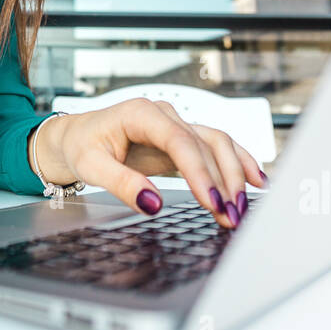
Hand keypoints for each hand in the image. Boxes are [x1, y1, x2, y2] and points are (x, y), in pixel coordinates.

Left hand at [34, 98, 268, 228]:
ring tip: (241, 208)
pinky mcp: (181, 141)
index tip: (212, 202)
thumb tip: (153, 204)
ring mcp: (176, 125)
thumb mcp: (91, 167)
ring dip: (234, 175)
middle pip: (207, 143)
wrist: (75, 137)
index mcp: (142, 114)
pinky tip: (256, 181)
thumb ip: (122, 183)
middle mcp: (165, 115)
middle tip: (230, 215)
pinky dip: (237, 163)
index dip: (200, 172)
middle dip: (224, 180)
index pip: (180, 142)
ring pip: (217, 144)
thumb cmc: (80, 146)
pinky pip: (215, 149)